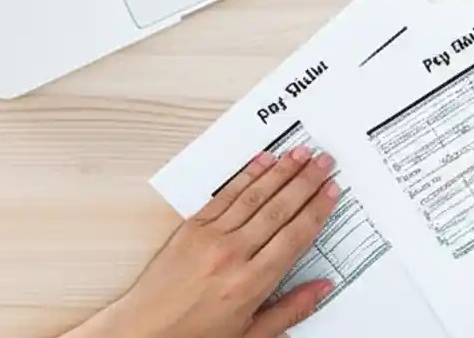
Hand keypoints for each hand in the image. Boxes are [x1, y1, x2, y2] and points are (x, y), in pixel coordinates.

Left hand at [65, 146, 340, 337]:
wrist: (142, 333)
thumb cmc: (193, 337)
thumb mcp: (250, 335)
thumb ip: (290, 310)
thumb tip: (321, 289)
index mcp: (250, 283)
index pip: (295, 236)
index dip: (317, 210)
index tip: (332, 191)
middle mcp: (232, 254)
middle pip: (279, 209)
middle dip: (306, 182)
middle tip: (324, 161)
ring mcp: (210, 237)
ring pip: (254, 196)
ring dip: (281, 171)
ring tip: (300, 153)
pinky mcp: (191, 228)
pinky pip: (225, 195)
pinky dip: (246, 176)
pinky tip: (262, 163)